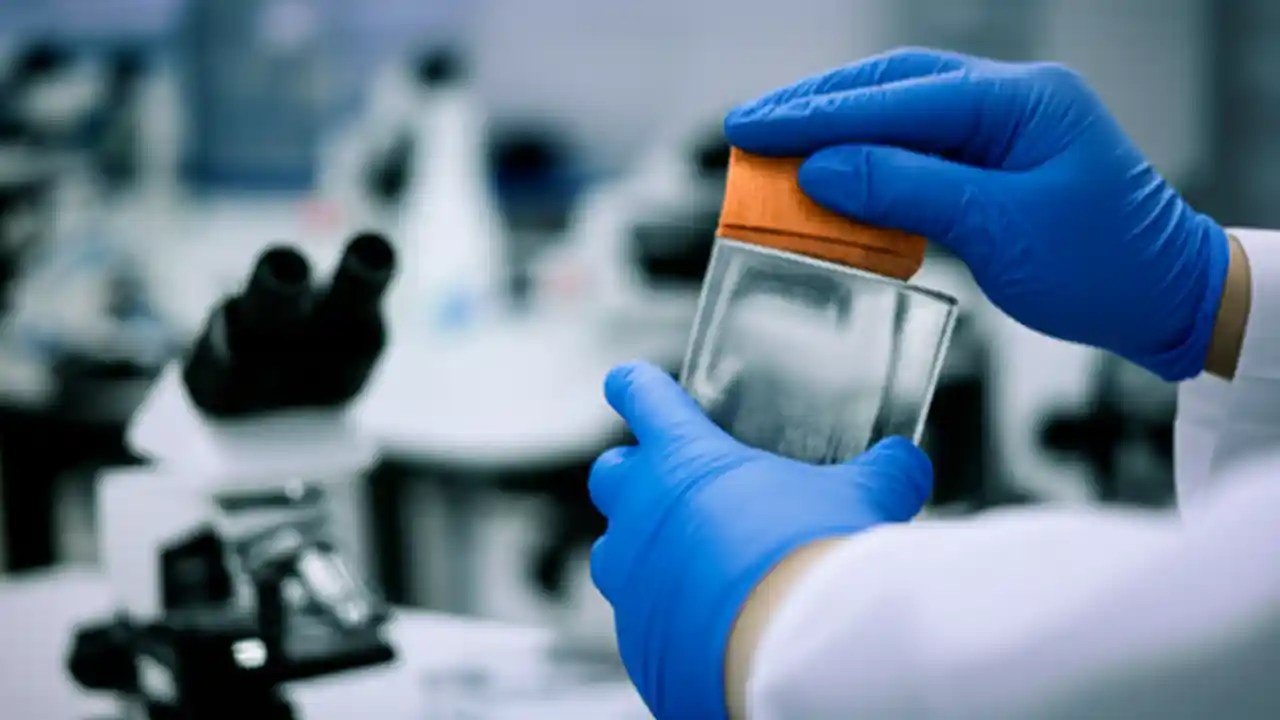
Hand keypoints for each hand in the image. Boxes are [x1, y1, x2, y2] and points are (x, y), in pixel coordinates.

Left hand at [589, 361, 931, 718]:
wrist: (798, 652)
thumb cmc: (819, 558)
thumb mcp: (863, 497)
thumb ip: (882, 472)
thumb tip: (904, 462)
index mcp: (687, 457)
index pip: (644, 397)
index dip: (635, 385)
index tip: (627, 382)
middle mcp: (643, 512)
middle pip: (611, 473)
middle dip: (632, 472)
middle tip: (664, 481)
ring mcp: (632, 578)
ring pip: (613, 551)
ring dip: (641, 548)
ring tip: (685, 559)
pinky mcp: (637, 639)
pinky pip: (637, 616)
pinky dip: (662, 611)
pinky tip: (702, 619)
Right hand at [724, 47, 1229, 380]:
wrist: (1167, 302)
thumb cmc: (1104, 268)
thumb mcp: (1001, 229)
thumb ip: (908, 189)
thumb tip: (822, 169)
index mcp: (1021, 100)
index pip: (897, 97)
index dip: (817, 115)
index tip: (751, 128)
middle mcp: (1009, 100)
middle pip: (891, 87)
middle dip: (815, 107)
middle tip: (747, 128)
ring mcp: (1002, 129)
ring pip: (898, 115)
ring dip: (834, 131)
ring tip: (772, 147)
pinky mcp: (993, 165)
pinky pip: (915, 153)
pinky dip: (866, 164)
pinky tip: (828, 177)